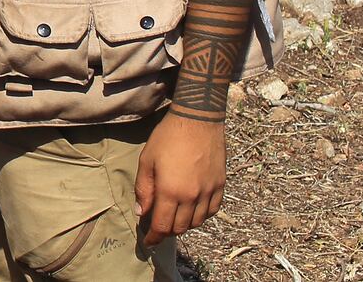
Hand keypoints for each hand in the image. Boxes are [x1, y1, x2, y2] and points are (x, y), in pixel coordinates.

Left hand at [135, 112, 226, 245]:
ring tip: (172, 217)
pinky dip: (200, 216)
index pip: (162, 225)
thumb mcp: (147, 161)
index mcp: (170, 191)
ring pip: (197, 222)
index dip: (153, 237)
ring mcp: (209, 192)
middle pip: (180, 227)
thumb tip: (142, 212)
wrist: (198, 120)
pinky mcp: (220, 186)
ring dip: (183, 225)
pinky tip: (191, 210)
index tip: (147, 242)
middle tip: (157, 226)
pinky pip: (211, 211)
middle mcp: (192, 196)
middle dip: (166, 231)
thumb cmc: (167, 137)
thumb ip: (143, 189)